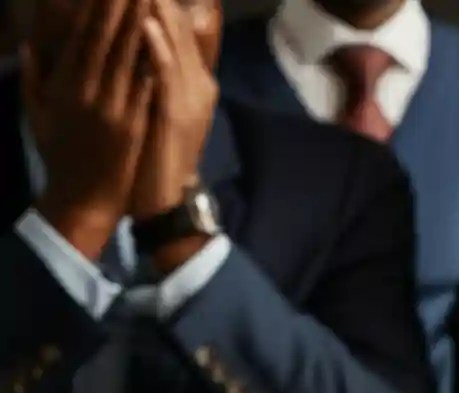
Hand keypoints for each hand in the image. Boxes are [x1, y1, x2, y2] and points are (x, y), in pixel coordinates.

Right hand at [24, 0, 153, 259]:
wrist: (82, 200)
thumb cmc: (60, 156)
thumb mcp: (37, 115)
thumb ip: (35, 78)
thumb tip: (31, 45)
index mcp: (64, 85)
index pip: (83, 36)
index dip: (97, 6)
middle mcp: (86, 91)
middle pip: (106, 38)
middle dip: (120, 4)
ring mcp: (111, 107)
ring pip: (128, 56)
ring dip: (140, 22)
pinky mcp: (132, 124)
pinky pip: (144, 85)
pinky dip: (152, 59)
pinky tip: (162, 37)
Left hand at [130, 0, 219, 272]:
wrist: (166, 197)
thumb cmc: (161, 150)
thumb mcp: (170, 106)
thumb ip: (171, 73)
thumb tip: (162, 43)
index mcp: (198, 79)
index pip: (189, 27)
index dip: (175, 1)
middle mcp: (200, 83)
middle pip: (184, 27)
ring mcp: (190, 99)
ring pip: (177, 46)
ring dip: (162, 13)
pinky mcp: (175, 116)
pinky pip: (166, 77)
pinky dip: (158, 51)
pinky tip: (148, 28)